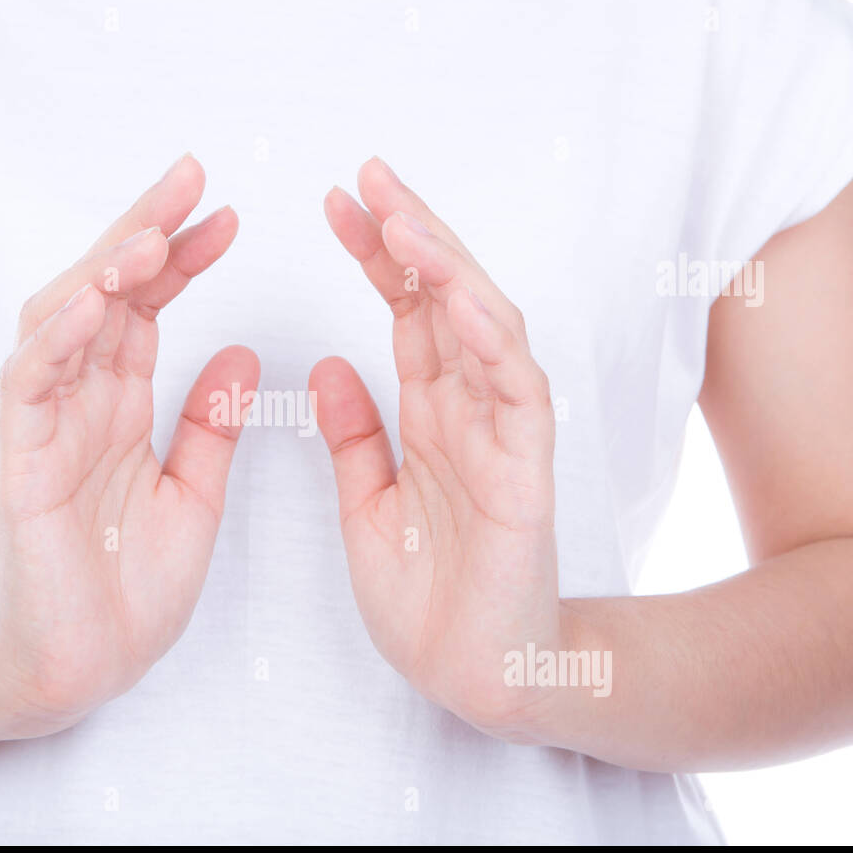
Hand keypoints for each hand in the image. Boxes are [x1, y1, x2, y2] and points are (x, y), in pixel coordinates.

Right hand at [0, 155, 257, 737]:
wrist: (86, 667)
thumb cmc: (131, 587)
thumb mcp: (194, 493)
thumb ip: (210, 422)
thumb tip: (246, 352)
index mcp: (120, 406)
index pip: (147, 309)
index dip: (183, 258)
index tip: (230, 218)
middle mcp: (79, 403)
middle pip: (103, 294)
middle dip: (143, 232)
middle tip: (191, 179)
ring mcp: (44, 427)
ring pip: (59, 321)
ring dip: (102, 271)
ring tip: (151, 234)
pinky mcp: (21, 463)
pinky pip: (31, 385)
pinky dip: (59, 338)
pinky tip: (94, 303)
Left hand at [314, 158, 560, 739]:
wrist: (476, 677)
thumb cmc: (429, 597)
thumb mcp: (367, 506)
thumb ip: (355, 437)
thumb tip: (327, 364)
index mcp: (431, 415)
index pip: (405, 313)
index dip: (374, 255)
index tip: (333, 204)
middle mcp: (470, 411)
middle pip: (444, 302)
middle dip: (409, 235)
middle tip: (366, 175)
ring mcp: (504, 436)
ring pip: (486, 329)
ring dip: (447, 270)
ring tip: (404, 217)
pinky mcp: (526, 475)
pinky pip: (516, 394)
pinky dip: (488, 342)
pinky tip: (455, 299)